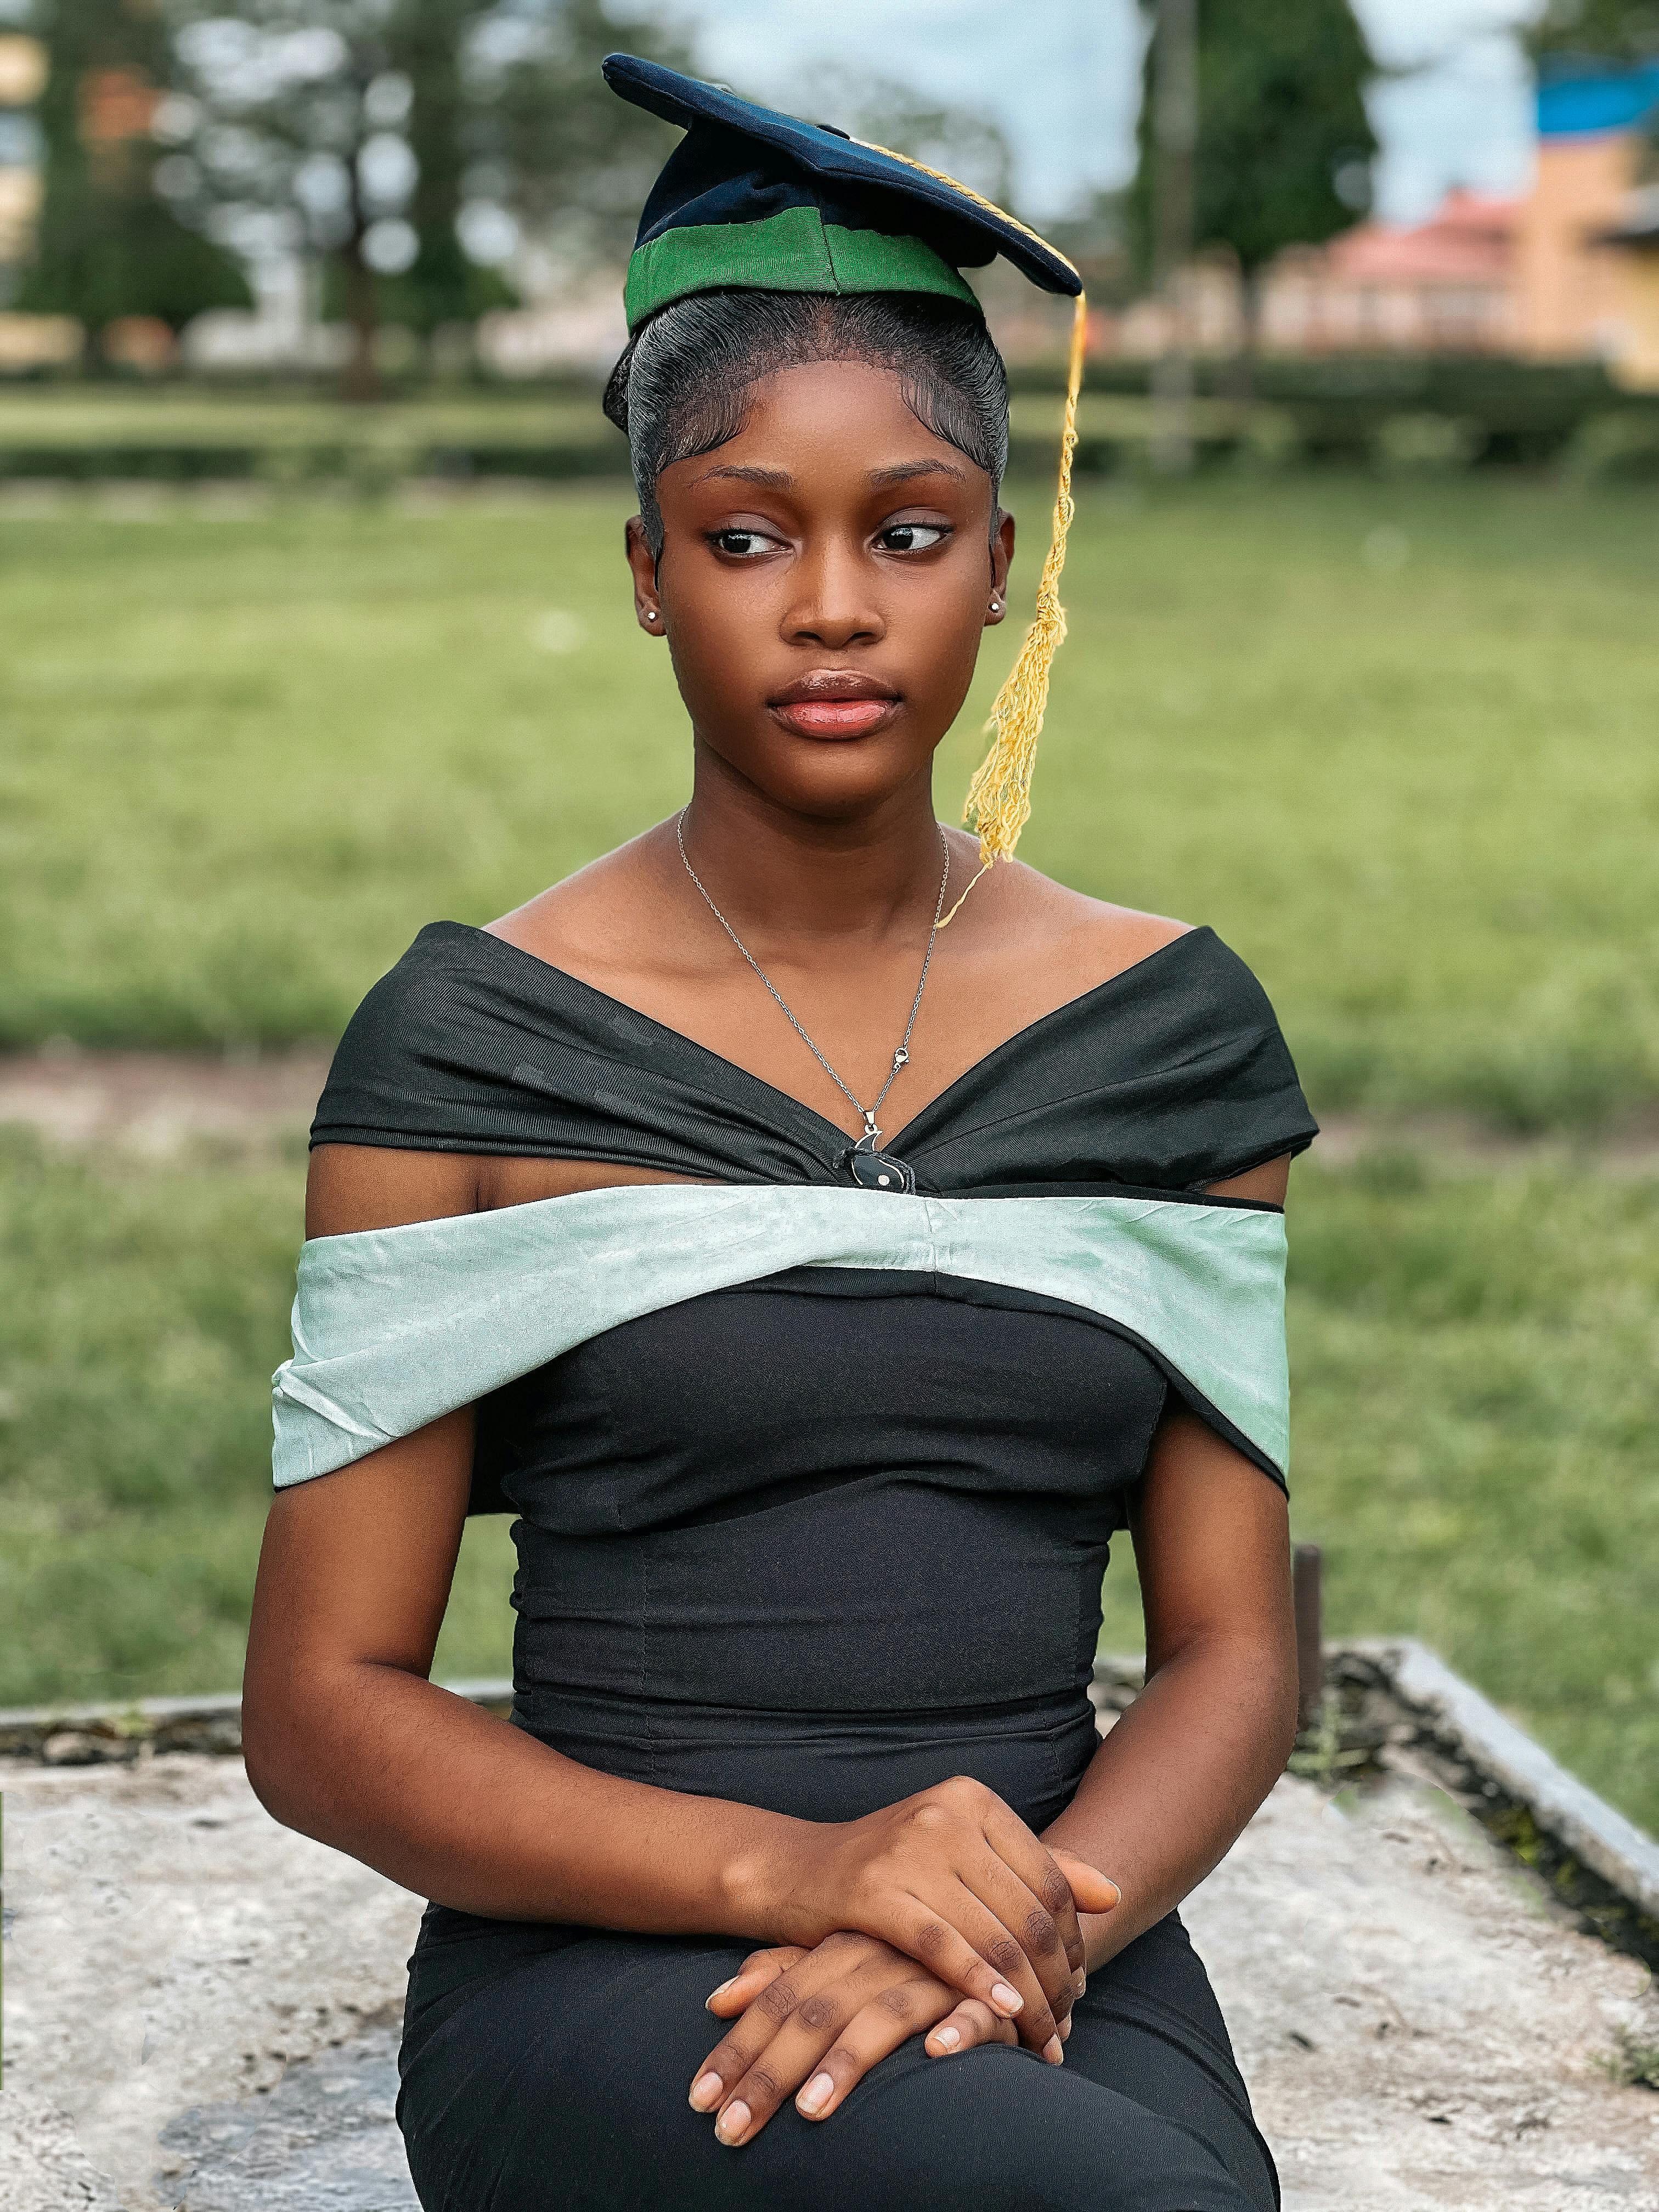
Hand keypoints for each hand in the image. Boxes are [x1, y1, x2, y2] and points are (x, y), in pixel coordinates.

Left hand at [689, 1931, 1023, 2145]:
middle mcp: (883, 1955)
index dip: (737, 2047)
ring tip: (810, 2112)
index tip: (698, 2100)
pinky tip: (937, 2052)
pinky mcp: (991, 1994)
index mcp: (844, 1947)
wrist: (993, 1928)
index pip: (778, 1998)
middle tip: (731, 2130)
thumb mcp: (842, 1965)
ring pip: (884, 2013)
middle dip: (769, 2073)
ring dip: (847, 2062)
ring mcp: (936, 1972)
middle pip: (816, 2012)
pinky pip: (974, 2009)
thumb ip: (785, 1974)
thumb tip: (715, 1999)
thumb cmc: (907, 1960)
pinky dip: (959, 2028)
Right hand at [762, 1779, 1117, 2058]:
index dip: (1074, 1944)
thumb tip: (1113, 1895)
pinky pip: (942, 1946)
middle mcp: (946, 1813)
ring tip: (1043, 2040)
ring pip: (992, 1935)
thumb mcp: (962, 1856)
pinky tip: (1001, 2016)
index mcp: (974, 1799)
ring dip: (1026, 1999)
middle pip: (1027, 1912)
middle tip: (1065, 2029)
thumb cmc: (890, 1870)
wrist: (796, 1871)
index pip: (1051, 1881)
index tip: (1079, 1992)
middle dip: (1056, 1981)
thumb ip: (1036, 1868)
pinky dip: (977, 1984)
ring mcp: (909, 1848)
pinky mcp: (874, 1889)